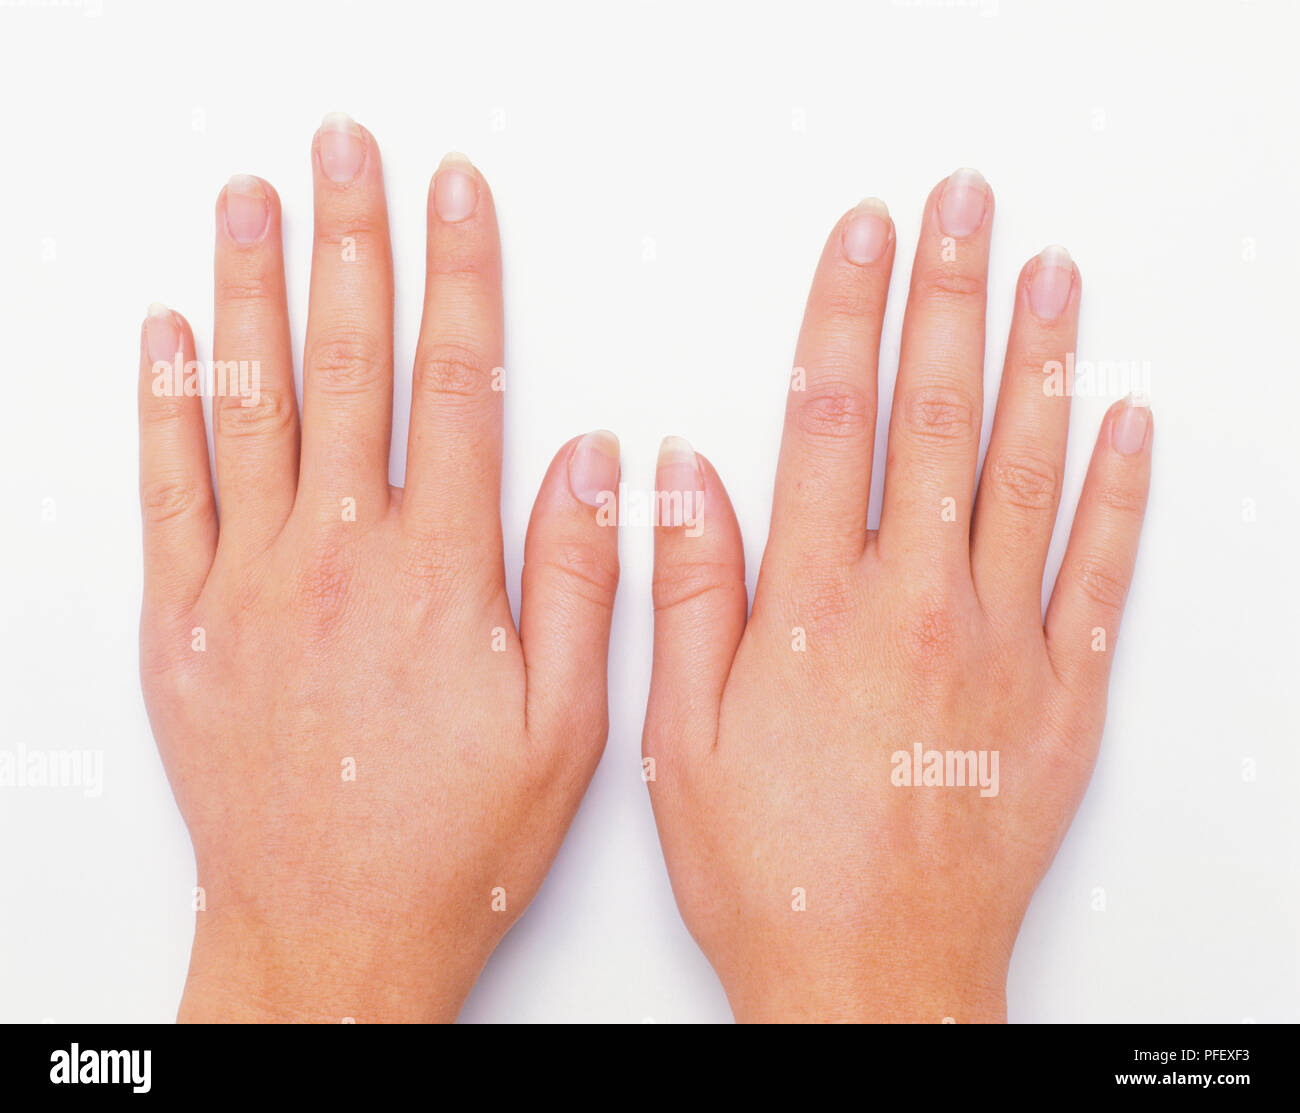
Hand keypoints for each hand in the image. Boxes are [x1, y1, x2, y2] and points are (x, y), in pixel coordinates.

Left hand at [138, 115, 620, 1021]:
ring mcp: (249, 584)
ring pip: (252, 403)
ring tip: (253, 201)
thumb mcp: (565, 727)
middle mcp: (337, 558)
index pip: (454, 384)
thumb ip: (579, 582)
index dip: (460, 276)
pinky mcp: (184, 623)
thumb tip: (595, 463)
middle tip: (345, 152)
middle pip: (348, 364)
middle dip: (351, 241)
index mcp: (436, 575)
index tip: (455, 196)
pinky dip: (166, 403)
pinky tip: (171, 335)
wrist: (330, 932)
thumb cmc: (449, 839)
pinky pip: (167, 489)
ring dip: (254, 288)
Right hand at [644, 170, 1151, 1021]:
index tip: (861, 241)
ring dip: (1038, 361)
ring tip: (1050, 275)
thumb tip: (678, 476)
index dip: (843, 315)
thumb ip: (689, 591)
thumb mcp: (681, 733)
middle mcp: (914, 606)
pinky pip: (1099, 574)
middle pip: (934, 417)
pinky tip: (1126, 425)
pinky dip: (1118, 492)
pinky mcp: (1059, 698)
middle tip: (963, 211)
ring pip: (1024, 472)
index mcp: (814, 608)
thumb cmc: (771, 865)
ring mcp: (998, 646)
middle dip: (948, 296)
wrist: (871, 977)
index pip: (828, 421)